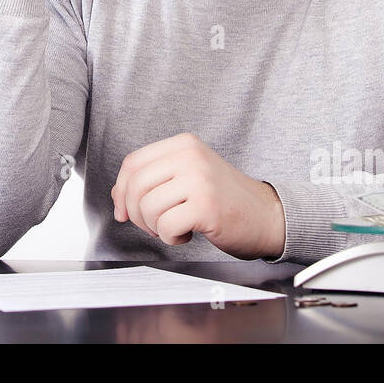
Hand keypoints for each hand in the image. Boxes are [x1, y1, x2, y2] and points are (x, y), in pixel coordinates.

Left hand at [110, 133, 285, 260]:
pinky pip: (167, 226)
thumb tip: (117, 198)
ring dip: (155, 227)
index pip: (133, 162)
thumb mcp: (187, 176)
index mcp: (184, 144)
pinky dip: (171, 238)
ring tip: (175, 227)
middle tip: (153, 225)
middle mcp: (191, 156)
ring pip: (148, 207)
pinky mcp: (207, 206)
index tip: (124, 210)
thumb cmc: (223, 199)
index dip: (121, 190)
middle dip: (136, 214)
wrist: (266, 215)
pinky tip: (187, 234)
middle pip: (136, 185)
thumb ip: (153, 180)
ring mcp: (200, 180)